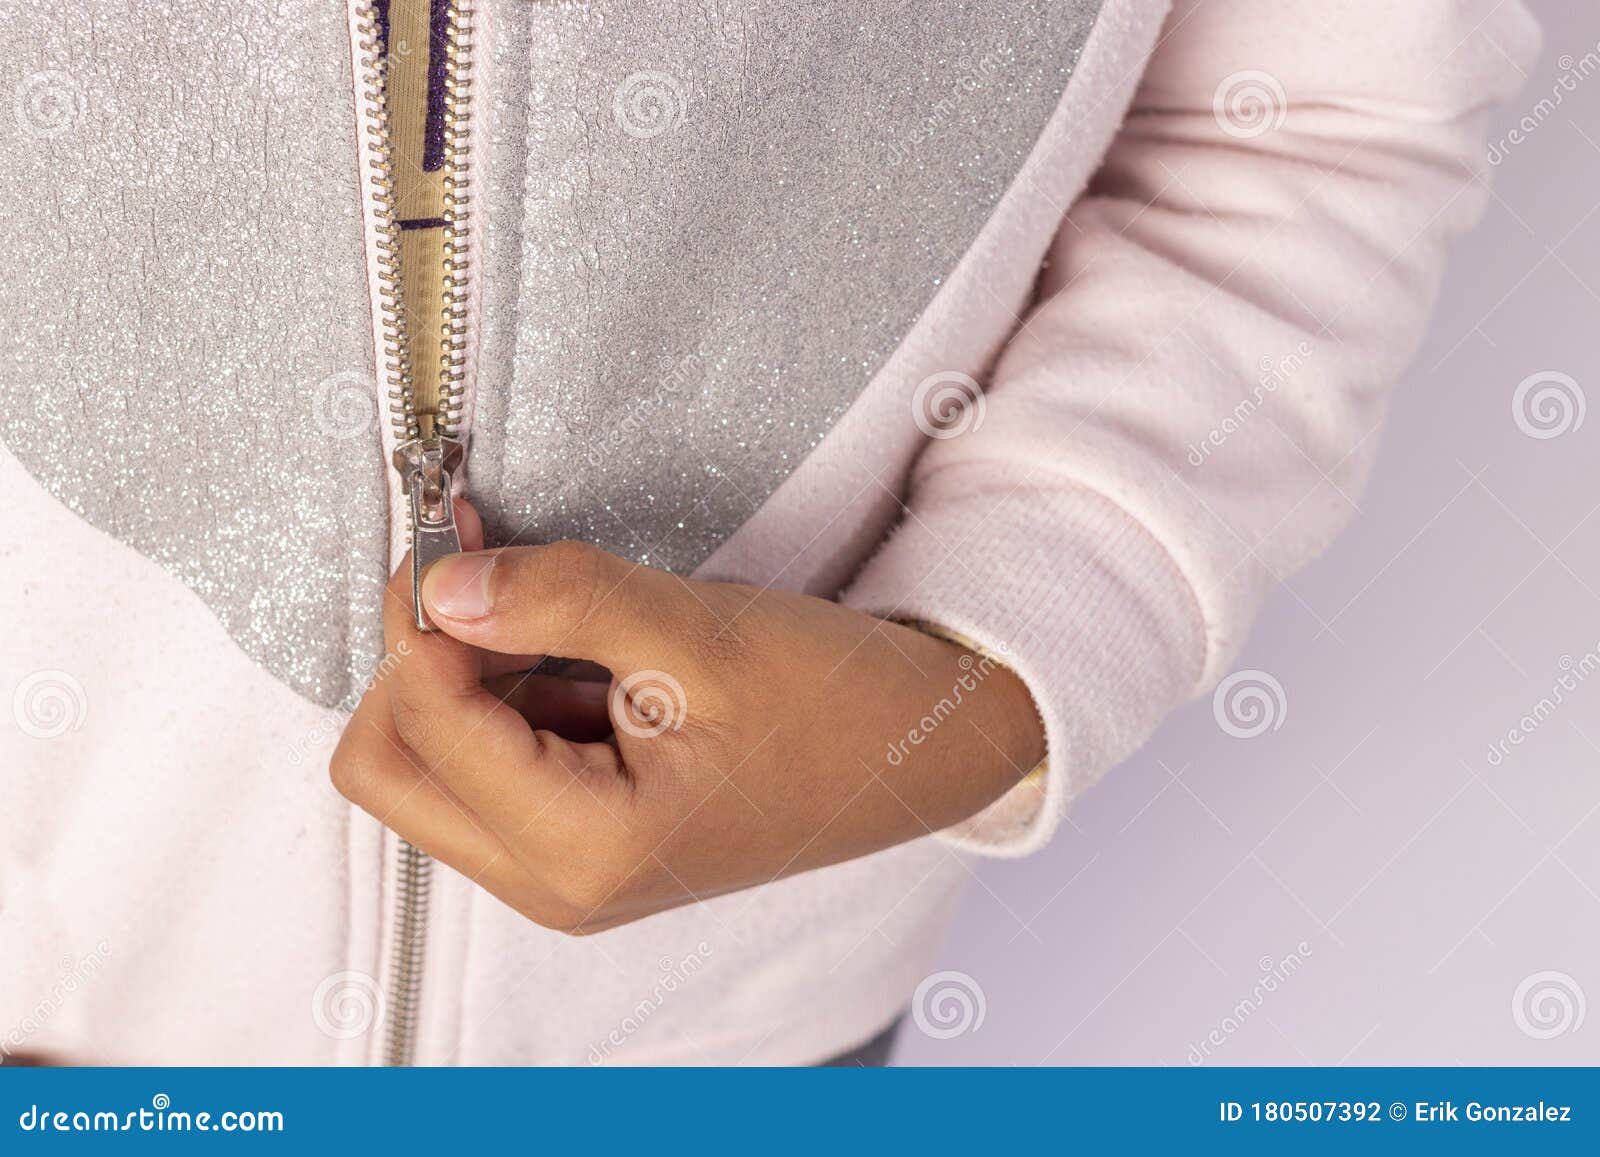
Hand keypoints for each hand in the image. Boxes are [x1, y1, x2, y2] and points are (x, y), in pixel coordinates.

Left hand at [330, 503, 1044, 933]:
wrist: (917, 749)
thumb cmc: (834, 704)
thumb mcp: (697, 633)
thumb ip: (560, 601)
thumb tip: (442, 587)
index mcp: (584, 849)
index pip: (420, 728)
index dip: (421, 619)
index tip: (460, 538)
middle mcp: (556, 883)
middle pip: (391, 770)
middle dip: (414, 659)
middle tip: (473, 568)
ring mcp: (565, 868)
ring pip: (428, 765)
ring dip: (456, 670)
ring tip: (532, 596)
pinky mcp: (580, 838)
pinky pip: (485, 764)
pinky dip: (495, 690)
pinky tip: (559, 638)